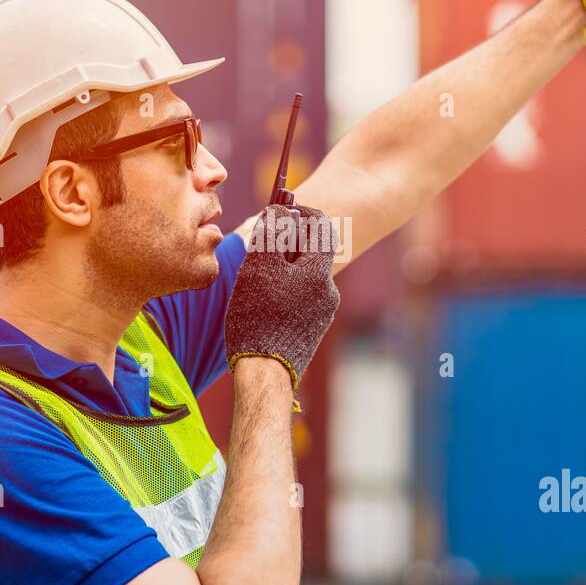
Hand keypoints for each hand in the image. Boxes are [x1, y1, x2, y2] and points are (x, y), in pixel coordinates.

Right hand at [225, 204, 340, 393]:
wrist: (265, 374)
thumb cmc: (257, 318)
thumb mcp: (258, 268)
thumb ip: (271, 234)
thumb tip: (280, 211)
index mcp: (319, 273)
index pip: (321, 226)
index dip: (302, 212)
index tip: (283, 210)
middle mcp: (329, 291)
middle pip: (312, 253)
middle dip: (288, 243)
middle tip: (262, 246)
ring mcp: (323, 313)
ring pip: (305, 277)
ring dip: (285, 269)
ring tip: (257, 279)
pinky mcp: (313, 330)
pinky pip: (301, 298)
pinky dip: (285, 290)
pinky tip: (263, 303)